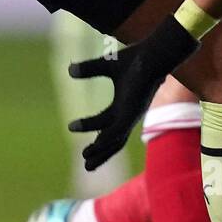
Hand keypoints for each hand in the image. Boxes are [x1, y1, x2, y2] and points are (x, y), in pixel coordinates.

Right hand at [68, 16, 200, 169]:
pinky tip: (94, 147)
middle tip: (86, 166)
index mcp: (124, 106)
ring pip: (115, 141)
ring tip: (85, 159)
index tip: (71, 127)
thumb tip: (70, 70)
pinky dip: (106, 142)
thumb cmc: (135, 58)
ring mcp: (131, 116)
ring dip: (101, 151)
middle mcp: (129, 115)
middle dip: (100, 154)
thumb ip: (88, 69)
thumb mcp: (105, 65)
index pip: (106, 124)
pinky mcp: (132, 114)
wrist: (151, 55)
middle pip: (113, 141)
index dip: (91, 128)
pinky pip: (118, 133)